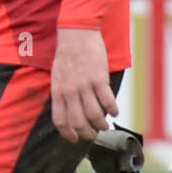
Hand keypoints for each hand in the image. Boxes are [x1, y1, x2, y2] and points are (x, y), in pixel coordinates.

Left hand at [50, 27, 117, 142]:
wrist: (76, 33)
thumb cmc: (67, 53)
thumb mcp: (57, 75)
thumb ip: (62, 93)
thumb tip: (67, 109)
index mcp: (58, 91)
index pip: (60, 121)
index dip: (68, 134)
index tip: (75, 138)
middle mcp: (70, 91)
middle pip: (78, 123)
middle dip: (87, 134)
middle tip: (94, 134)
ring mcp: (84, 85)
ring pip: (94, 115)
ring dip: (101, 124)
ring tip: (105, 125)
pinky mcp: (99, 78)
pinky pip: (107, 101)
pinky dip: (112, 110)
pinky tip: (115, 111)